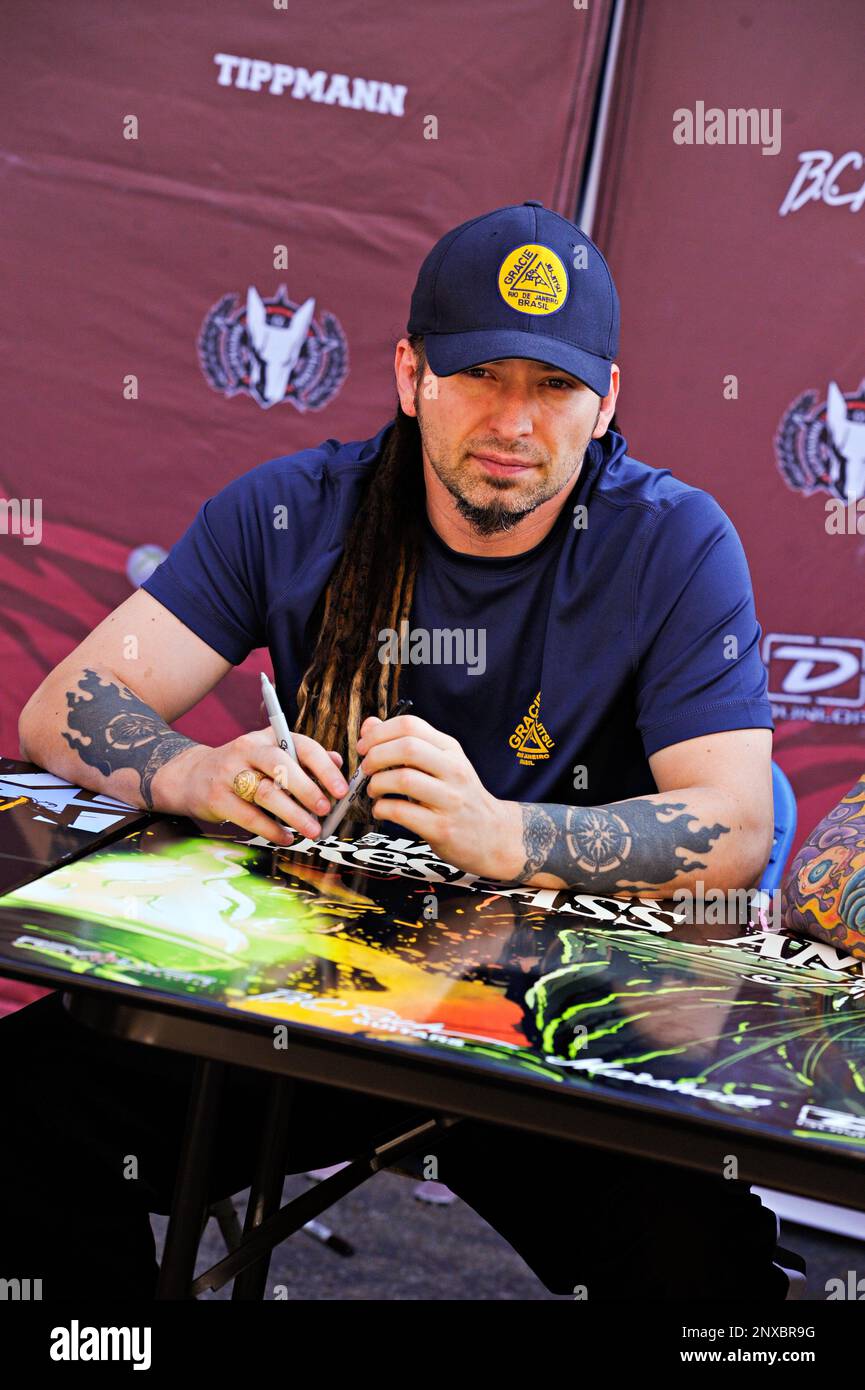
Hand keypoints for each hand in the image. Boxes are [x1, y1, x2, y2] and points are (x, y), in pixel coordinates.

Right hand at [150, 727, 348, 843]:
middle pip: (281, 766)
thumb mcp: (272, 754)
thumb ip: (304, 758)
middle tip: (326, 810)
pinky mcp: (217, 798)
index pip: (301, 746)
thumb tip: (337, 761)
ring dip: (293, 814)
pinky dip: (271, 829)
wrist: (192, 776)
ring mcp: (229, 773)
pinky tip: (286, 837)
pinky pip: (248, 816)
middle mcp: (248, 749)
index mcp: (268, 737)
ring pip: (266, 792)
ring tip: (312, 830)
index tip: (341, 790)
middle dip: (308, 790)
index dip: (324, 768)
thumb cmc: (244, 767)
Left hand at [355, 712, 520, 878]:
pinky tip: (382, 810)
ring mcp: (450, 800)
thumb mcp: (439, 764)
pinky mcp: (441, 828)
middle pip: (406, 747)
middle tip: (366, 769)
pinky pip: (401, 812)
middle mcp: (453, 770)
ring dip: (376, 784)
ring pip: (403, 779)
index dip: (379, 733)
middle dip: (375, 756)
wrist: (493, 835)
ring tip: (373, 791)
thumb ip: (405, 743)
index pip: (411, 725)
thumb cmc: (458, 797)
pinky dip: (382, 809)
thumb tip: (369, 725)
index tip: (364, 746)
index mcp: (450, 750)